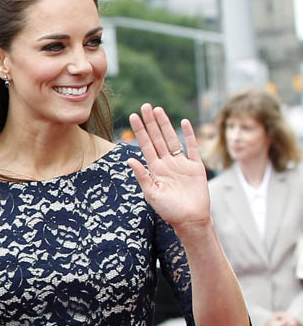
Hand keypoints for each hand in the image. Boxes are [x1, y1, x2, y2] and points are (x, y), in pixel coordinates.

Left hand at [127, 104, 210, 231]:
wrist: (191, 219)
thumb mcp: (152, 194)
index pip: (146, 145)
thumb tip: (130, 159)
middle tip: (146, 106)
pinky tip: (184, 122)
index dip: (140, 131)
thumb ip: (142, 176)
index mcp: (155, 169)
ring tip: (159, 110)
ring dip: (166, 125)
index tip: (134, 117)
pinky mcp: (196, 167)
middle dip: (151, 122)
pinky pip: (192, 148)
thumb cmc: (169, 210)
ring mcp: (182, 164)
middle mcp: (167, 163)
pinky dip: (189, 135)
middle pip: (158, 138)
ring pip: (172, 139)